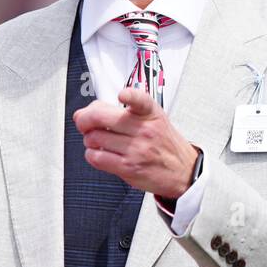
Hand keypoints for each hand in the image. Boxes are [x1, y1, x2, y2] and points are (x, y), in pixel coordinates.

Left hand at [73, 87, 199, 198]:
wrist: (183, 171)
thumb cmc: (164, 144)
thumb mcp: (153, 120)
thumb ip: (124, 111)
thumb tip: (88, 110)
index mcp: (150, 113)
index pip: (140, 100)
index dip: (130, 96)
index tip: (123, 95)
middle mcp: (144, 130)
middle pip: (99, 117)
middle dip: (84, 119)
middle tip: (83, 122)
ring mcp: (136, 149)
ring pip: (94, 138)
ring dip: (89, 139)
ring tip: (97, 140)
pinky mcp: (128, 167)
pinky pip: (96, 157)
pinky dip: (92, 154)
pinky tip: (99, 152)